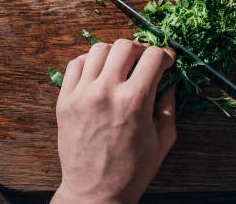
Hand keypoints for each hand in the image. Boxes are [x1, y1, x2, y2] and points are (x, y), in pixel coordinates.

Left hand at [51, 40, 176, 203]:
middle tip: (145, 62)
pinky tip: (99, 72)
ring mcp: (82, 94)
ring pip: (99, 49)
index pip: (153, 56)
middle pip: (125, 46)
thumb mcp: (163, 139)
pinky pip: (75, 65)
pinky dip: (89, 62)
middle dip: (141, 49)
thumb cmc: (131, 171)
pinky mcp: (65, 101)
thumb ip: (169, 105)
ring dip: (115, 53)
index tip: (167, 60)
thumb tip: (170, 81)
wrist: (94, 193)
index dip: (165, 55)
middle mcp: (106, 92)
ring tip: (121, 66)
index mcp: (135, 101)